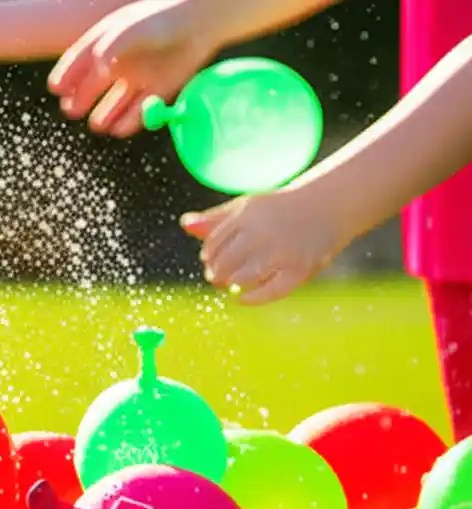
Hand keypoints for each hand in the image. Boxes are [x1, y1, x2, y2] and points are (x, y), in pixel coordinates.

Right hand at [48, 0, 217, 136]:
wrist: (198, 23)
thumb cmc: (159, 20)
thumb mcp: (130, 29)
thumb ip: (111, 47)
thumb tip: (98, 70)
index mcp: (105, 44)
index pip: (78, 62)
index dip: (65, 75)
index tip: (56, 88)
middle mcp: (117, 64)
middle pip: (92, 87)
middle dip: (80, 100)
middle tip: (71, 110)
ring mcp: (136, 78)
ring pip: (114, 104)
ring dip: (104, 115)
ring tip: (97, 124)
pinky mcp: (156, 91)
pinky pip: (138, 112)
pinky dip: (128, 122)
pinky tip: (118, 129)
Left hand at [182, 189, 350, 304]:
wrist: (328, 206)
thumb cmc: (280, 209)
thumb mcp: (247, 207)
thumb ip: (216, 219)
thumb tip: (185, 224)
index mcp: (246, 216)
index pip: (213, 244)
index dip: (209, 257)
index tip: (211, 261)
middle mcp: (262, 234)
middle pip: (224, 263)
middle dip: (217, 273)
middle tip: (218, 277)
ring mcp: (281, 253)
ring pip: (242, 278)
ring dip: (232, 284)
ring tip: (232, 282)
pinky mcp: (299, 270)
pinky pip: (270, 292)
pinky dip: (252, 299)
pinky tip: (242, 298)